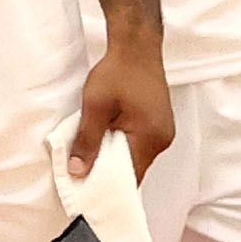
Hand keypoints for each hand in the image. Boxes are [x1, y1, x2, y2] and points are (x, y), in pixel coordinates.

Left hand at [69, 42, 174, 180]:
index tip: (86, 195)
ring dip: (113, 159)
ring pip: (135, 157)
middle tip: (81, 179)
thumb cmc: (117, 72)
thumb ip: (87, 141)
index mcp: (150, 138)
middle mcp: (162, 139)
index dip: (107, 188)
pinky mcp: (157, 124)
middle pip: (133, 169)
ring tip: (89, 160)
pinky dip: (121, 146)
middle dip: (108, 174)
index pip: (130, 178)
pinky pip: (138, 144)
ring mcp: (162, 131)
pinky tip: (103, 143)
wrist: (136, 47)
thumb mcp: (95, 107)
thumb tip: (78, 172)